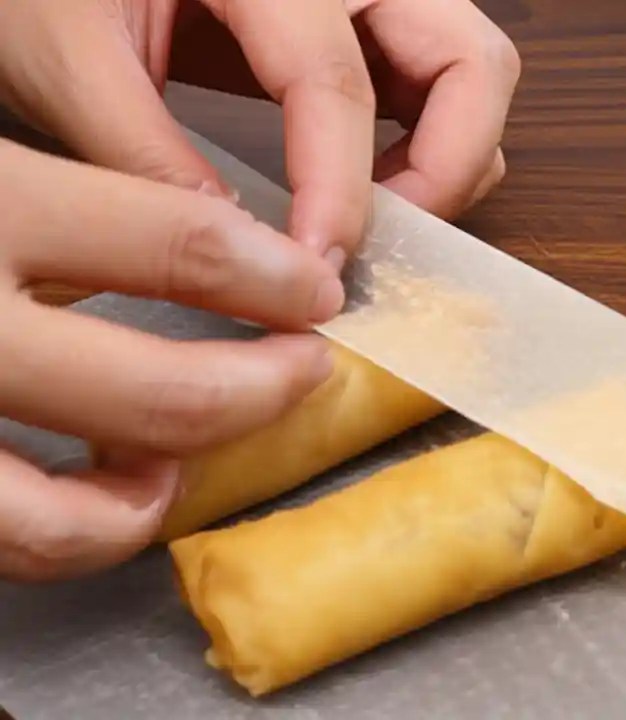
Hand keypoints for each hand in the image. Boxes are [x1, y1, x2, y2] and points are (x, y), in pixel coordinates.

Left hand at [0, 0, 519, 263]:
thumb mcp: (68, 56)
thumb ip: (147, 155)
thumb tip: (239, 254)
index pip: (337, 83)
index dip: (339, 192)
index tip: (317, 273)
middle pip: (472, 62)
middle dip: (448, 166)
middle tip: (381, 242)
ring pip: (473, 75)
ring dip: (447, 160)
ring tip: (369, 220)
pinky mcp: (367, 22)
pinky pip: (438, 86)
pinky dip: (428, 148)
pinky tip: (362, 189)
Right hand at [0, 140, 342, 582]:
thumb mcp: (3, 163)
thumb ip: (95, 190)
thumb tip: (237, 247)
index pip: (184, 247)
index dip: (280, 283)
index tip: (317, 296)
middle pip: (164, 398)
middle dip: (264, 396)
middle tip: (303, 372)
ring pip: (73, 516)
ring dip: (158, 496)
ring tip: (182, 455)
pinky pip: (14, 538)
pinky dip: (77, 532)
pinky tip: (105, 485)